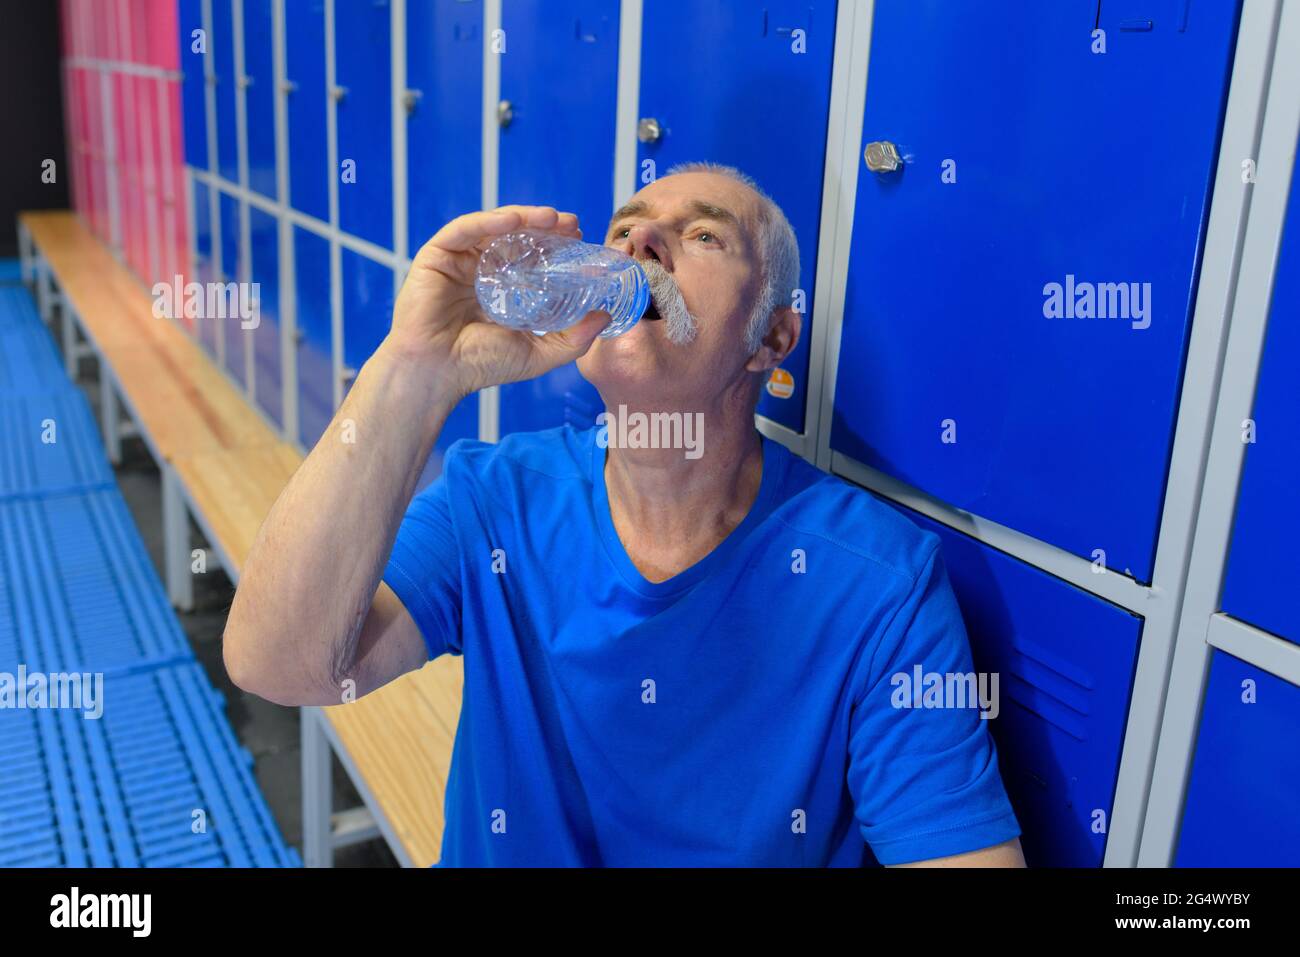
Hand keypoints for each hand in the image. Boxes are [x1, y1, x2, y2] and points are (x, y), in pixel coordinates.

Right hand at [384, 205, 611, 399]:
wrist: (437, 374)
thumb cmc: (480, 365)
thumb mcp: (538, 353)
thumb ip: (573, 339)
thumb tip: (607, 317)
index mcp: (501, 288)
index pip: (532, 257)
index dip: (557, 245)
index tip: (582, 240)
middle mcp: (480, 270)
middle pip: (516, 237)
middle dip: (546, 226)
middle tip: (573, 224)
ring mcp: (458, 261)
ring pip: (493, 228)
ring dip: (524, 217)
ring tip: (551, 218)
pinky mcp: (436, 256)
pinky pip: (464, 230)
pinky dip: (488, 221)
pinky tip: (512, 219)